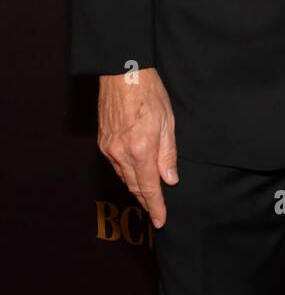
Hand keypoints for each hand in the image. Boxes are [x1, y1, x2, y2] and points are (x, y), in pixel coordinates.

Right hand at [97, 66, 177, 228]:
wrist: (122, 74)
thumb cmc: (148, 93)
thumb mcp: (167, 122)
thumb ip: (167, 153)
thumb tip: (170, 179)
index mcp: (140, 150)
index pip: (149, 188)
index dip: (155, 206)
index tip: (161, 220)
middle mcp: (121, 153)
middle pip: (135, 186)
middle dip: (146, 201)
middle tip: (156, 212)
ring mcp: (109, 148)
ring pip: (124, 176)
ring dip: (136, 187)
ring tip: (148, 196)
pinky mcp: (103, 141)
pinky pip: (116, 164)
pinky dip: (126, 173)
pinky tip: (134, 172)